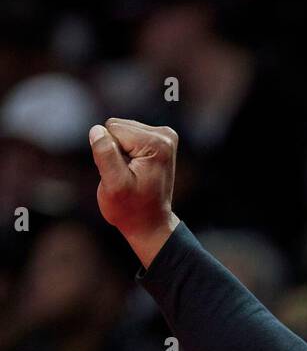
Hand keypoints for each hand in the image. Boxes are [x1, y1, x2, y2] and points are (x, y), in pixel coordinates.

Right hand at [89, 118, 179, 266]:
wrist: (150, 224)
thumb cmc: (131, 209)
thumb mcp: (114, 185)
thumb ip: (105, 155)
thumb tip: (96, 130)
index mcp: (157, 143)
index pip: (113, 128)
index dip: (109, 152)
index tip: (123, 174)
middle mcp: (165, 135)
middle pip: (117, 126)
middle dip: (115, 151)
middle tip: (126, 176)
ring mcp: (164, 136)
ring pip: (120, 131)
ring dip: (119, 153)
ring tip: (131, 175)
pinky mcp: (159, 140)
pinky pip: (126, 136)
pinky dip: (125, 153)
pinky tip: (135, 170)